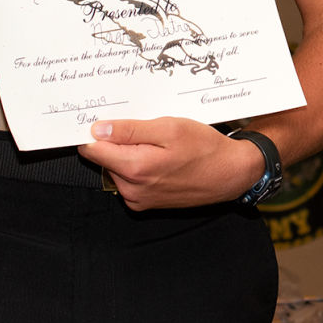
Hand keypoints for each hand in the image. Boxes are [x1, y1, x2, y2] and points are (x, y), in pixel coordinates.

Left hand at [79, 117, 264, 210]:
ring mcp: (138, 199)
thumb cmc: (204, 149)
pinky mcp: (145, 203)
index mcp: (134, 168)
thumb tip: (97, 130)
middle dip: (117, 141)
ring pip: (117, 168)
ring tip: (158, 145)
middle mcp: (131, 189)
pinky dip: (138, 166)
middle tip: (145, 129)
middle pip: (105, 158)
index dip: (95, 131)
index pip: (92, 149)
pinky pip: (129, 180)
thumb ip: (129, 131)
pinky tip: (160, 159)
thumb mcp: (169, 128)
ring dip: (129, 154)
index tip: (103, 119)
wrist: (230, 174)